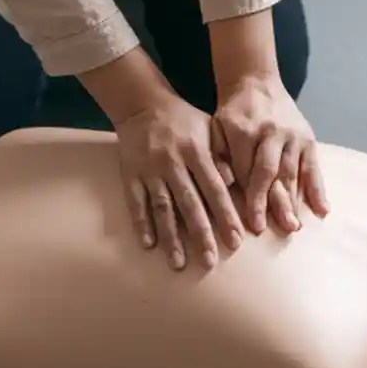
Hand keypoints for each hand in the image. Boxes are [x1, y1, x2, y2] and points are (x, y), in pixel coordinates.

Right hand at [113, 93, 243, 270]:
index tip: (236, 242)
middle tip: (209, 262)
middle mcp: (173, 163)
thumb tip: (234, 184)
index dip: (226, 216)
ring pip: (162, 208)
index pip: (214, 190)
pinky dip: (142, 223)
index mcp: (197, 152)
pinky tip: (149, 244)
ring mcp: (149, 170)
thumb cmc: (184, 119)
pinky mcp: (130, 174)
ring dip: (171, 237)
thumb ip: (223, 156)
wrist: (142, 104)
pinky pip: (136, 202)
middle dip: (201, 234)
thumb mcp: (209, 129)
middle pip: (189, 204)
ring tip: (178, 263)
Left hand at [213, 74, 328, 234]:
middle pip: (272, 173)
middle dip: (274, 203)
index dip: (250, 199)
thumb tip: (226, 182)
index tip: (252, 224)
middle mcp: (271, 133)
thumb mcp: (216, 128)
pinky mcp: (308, 138)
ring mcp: (293, 136)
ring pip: (292, 173)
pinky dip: (319, 188)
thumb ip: (218, 155)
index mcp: (244, 131)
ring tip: (294, 226)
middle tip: (278, 229)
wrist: (255, 82)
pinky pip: (314, 166)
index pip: (246, 171)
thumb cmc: (231, 114)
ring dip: (293, 201)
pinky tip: (322, 209)